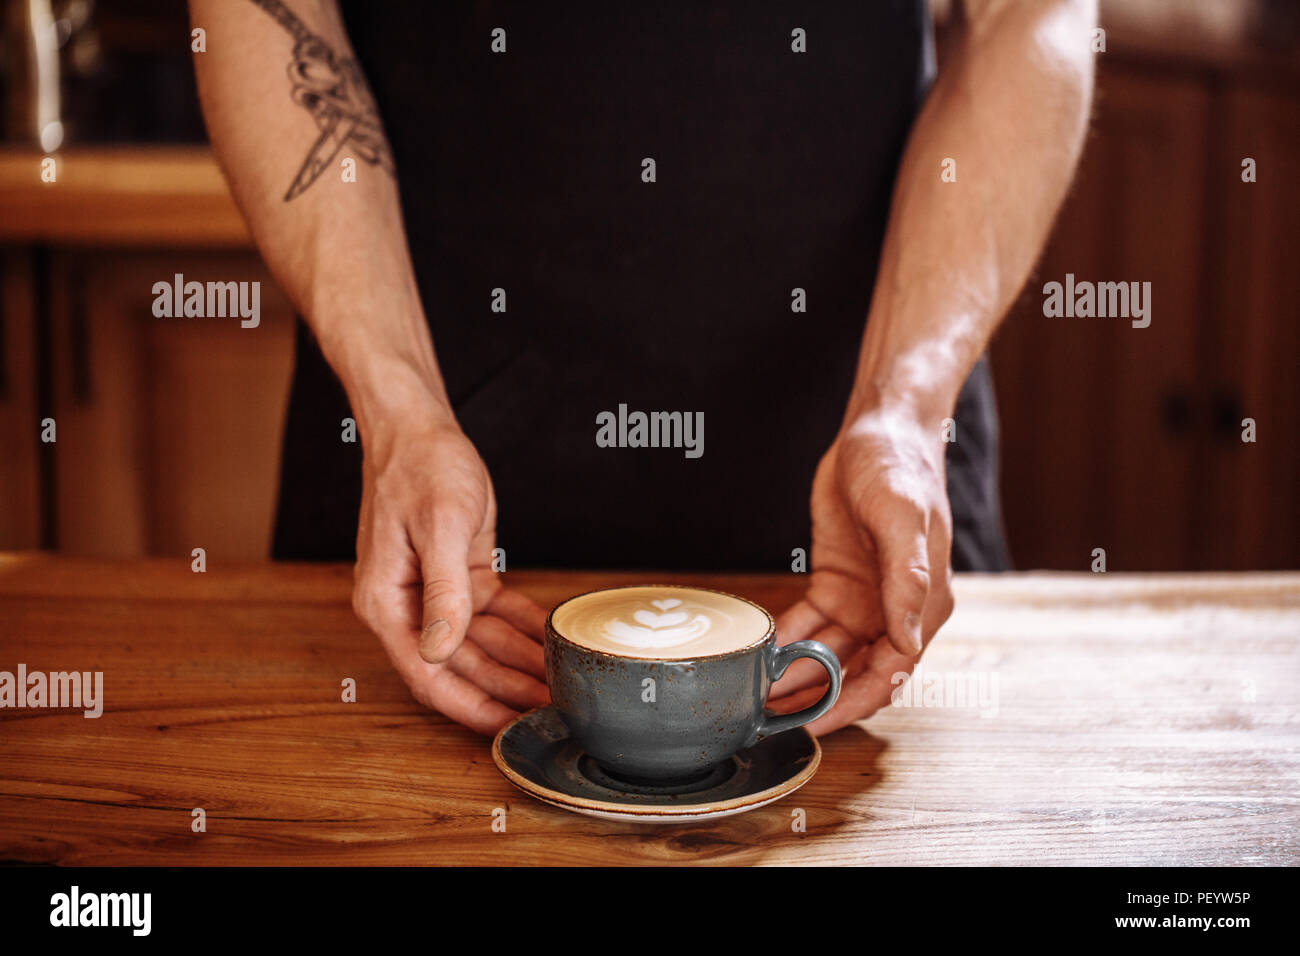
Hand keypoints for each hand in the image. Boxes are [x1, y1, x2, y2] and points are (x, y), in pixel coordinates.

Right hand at [350, 410, 549, 733]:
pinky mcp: (460, 575)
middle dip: (506, 691)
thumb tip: (439, 649)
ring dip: (520, 664)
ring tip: (562, 683)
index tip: (509, 729)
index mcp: (387, 602)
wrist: (418, 427)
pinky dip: (522, 628)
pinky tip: (553, 642)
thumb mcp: (441, 525)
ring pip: (480, 645)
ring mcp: (433, 593)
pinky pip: (494, 614)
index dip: (470, 706)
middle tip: (553, 710)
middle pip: (460, 667)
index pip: (429, 674)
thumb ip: (443, 591)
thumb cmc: (420, 466)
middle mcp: (406, 606)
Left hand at [769, 405, 954, 734]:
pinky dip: (788, 642)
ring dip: (799, 676)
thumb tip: (908, 643)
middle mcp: (896, 608)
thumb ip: (907, 581)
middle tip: (775, 718)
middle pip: (858, 672)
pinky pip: (811, 625)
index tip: (817, 724)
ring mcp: (865, 598)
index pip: (891, 670)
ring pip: (830, 654)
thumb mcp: (902, 519)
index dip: (854, 701)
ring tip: (758, 695)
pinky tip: (760, 656)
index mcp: (923, 602)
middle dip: (821, 699)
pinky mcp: (837, 583)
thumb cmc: (898, 467)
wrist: (877, 429)